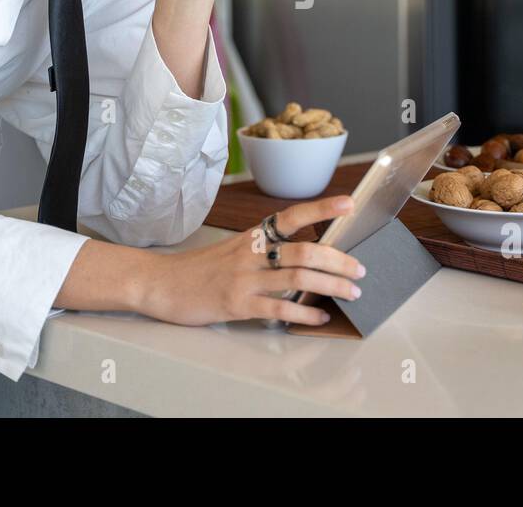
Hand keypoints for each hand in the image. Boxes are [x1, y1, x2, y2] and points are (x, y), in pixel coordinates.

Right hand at [135, 195, 366, 326]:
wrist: (161, 284)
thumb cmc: (201, 268)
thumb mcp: (234, 249)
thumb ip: (266, 250)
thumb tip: (308, 256)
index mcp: (253, 236)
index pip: (293, 215)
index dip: (322, 209)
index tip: (349, 205)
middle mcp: (251, 252)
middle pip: (305, 249)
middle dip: (339, 260)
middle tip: (361, 269)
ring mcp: (244, 278)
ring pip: (297, 276)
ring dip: (331, 285)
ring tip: (351, 292)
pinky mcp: (237, 304)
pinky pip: (278, 307)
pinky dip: (304, 313)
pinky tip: (319, 318)